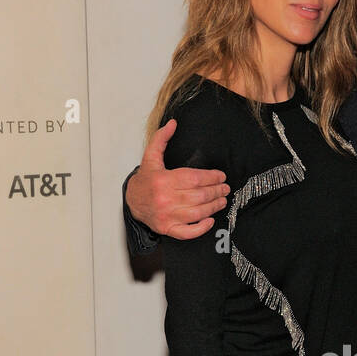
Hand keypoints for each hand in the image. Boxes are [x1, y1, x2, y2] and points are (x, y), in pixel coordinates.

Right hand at [126, 119, 227, 238]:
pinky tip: (210, 220)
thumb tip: (173, 123)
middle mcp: (165, 199)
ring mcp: (166, 216)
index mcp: (163, 180)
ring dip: (214, 207)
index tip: (221, 176)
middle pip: (199, 195)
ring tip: (222, 200)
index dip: (211, 177)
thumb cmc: (146, 179)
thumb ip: (161, 139)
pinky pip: (187, 232)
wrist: (132, 201)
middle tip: (225, 188)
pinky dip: (201, 228)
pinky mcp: (167, 228)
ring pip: (197, 212)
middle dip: (216, 191)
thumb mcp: (151, 156)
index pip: (194, 178)